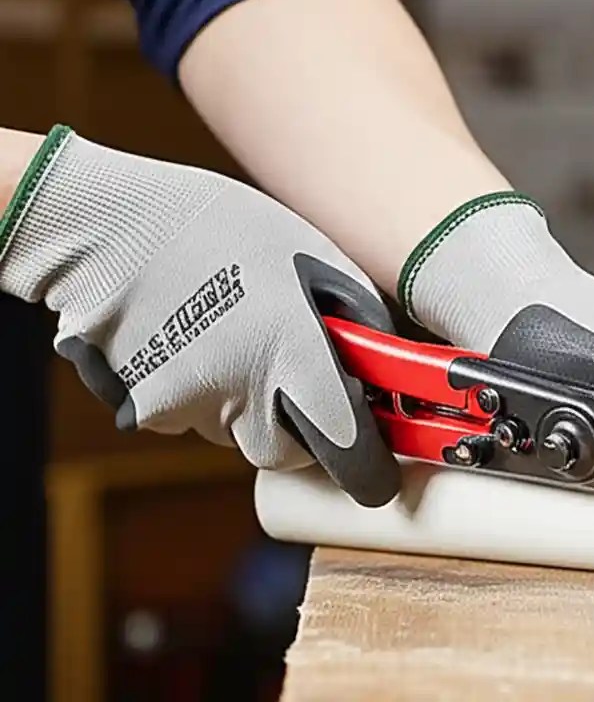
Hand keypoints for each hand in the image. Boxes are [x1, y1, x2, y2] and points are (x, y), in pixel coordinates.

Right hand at [0, 126, 399, 505]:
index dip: (368, 470)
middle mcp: (241, 393)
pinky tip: (188, 340)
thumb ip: (356, 317)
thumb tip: (384, 365)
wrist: (101, 227)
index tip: (376, 474)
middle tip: (292, 378)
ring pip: (234, 433)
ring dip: (244, 404)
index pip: (348, 451)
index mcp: (293, 355)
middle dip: (299, 427)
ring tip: (228, 335)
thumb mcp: (311, 254)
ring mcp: (185, 409)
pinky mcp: (139, 411)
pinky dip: (197, 393)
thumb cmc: (217, 228)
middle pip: (287, 451)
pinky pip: (188, 419)